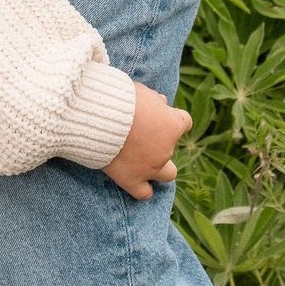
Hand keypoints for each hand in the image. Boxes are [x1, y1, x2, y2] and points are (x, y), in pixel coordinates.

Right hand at [105, 82, 191, 199]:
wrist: (100, 117)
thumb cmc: (120, 99)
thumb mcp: (142, 91)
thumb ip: (154, 99)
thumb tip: (162, 102)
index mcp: (173, 125)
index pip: (184, 122)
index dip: (171, 118)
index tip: (157, 114)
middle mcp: (166, 148)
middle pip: (173, 149)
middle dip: (162, 144)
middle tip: (144, 137)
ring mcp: (151, 167)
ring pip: (168, 175)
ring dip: (161, 169)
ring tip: (145, 162)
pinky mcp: (133, 180)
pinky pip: (144, 193)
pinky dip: (143, 189)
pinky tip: (136, 182)